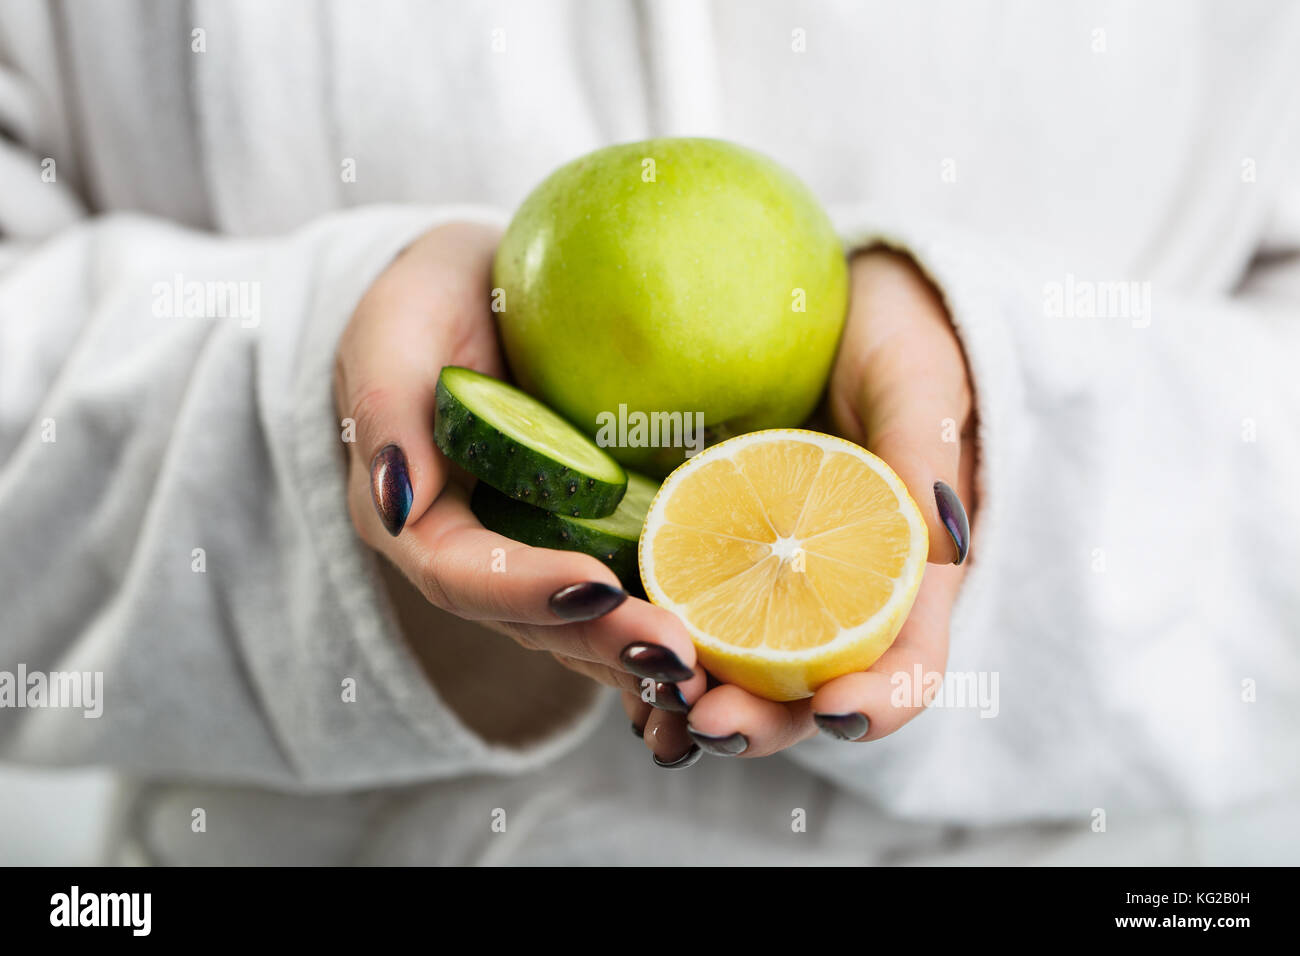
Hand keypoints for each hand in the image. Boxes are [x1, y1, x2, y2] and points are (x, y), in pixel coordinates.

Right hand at [333, 221, 706, 710]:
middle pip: (538, 621)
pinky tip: (737, 646)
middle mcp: (483, 556)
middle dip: (606, 643)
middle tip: (678, 656)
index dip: (523, 590)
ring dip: (648, 655)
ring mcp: (546, 554)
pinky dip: (683, 620)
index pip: (462, 575)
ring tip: (716, 671)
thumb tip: (397, 501)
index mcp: (419, 521)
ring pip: (592, 626)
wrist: (490, 291)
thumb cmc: (434, 302)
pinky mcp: (602, 539)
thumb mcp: (394, 329)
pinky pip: (638, 591)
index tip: (593, 589)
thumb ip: (385, 412)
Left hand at [624, 247, 975, 762]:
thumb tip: (941, 540)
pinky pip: (679, 609)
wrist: (829, 300)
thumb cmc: (894, 332)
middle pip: (809, 685)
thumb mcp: (916, 380)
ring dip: (698, 702)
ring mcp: (764, 572)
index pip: (906, 661)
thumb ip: (923, 452)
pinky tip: (613, 665)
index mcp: (902, 567)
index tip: (834, 710)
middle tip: (709, 722)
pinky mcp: (704, 545)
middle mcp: (830, 587)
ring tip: (654, 716)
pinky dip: (651, 647)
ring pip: (737, 665)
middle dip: (765, 719)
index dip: (880, 702)